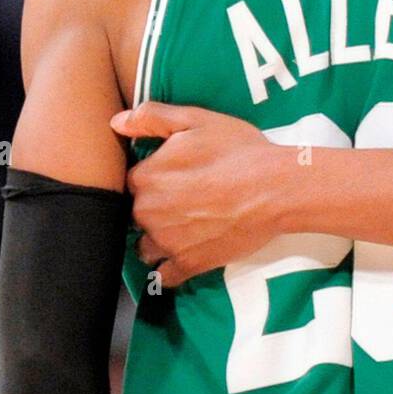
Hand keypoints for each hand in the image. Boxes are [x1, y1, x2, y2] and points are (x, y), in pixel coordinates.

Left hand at [110, 102, 287, 286]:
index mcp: (146, 177)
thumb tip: (116, 123)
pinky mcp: (189, 264)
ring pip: (145, 246)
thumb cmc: (239, 151)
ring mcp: (167, 242)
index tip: (174, 175)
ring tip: (185, 228)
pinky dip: (168, 269)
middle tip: (187, 198)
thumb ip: (152, 117)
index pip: (133, 180)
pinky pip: (164, 275)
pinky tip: (181, 257)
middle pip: (138, 213)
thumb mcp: (196, 120)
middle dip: (155, 207)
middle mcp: (148, 213)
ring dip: (157, 239)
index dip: (154, 176)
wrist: (276, 189)